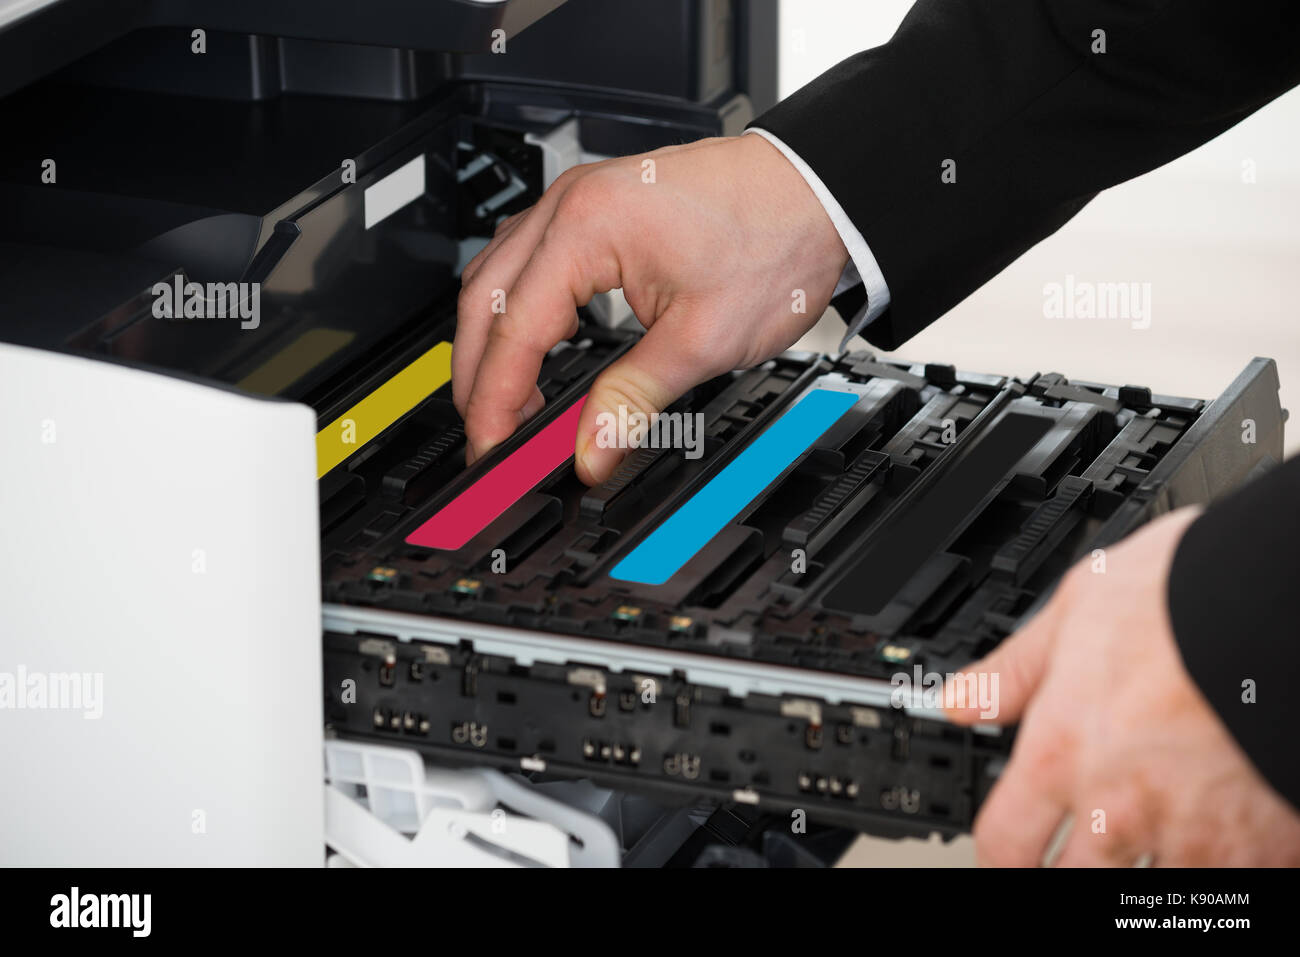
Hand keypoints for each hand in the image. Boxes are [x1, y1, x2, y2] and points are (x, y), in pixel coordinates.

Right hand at [453, 134, 849, 483]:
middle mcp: (570, 204)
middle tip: (491, 437)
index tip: (492, 450)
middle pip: (483, 299)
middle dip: (478, 377)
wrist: (815, 192)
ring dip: (494, 342)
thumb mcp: (703, 340)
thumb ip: (634, 402)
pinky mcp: (594, 207)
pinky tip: (536, 343)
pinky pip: (526, 260)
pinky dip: (519, 309)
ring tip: (512, 403)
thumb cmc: (774, 240)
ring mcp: (578, 199)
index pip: (513, 330)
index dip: (495, 401)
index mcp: (587, 228)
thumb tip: (590, 452)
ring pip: (496, 277)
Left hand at [946, 507, 1299, 865]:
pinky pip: (1232, 881)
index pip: (1005, 845)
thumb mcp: (1077, 607)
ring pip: (1153, 891)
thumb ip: (1015, 670)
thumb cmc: (1188, 591)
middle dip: (1074, 869)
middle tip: (1086, 847)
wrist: (1284, 600)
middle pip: (1072, 883)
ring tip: (1165, 826)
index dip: (1001, 857)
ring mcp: (1194, 834)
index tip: (1010, 855)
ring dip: (1152, 865)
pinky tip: (1225, 827)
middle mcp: (1119, 806)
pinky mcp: (1264, 845)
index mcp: (1062, 751)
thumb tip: (961, 701)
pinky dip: (1224, 862)